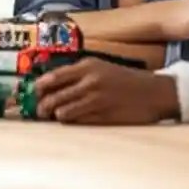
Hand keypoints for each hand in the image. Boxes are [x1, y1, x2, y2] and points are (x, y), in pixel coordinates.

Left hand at [34, 57, 178, 124]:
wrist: (154, 92)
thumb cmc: (125, 79)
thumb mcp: (100, 67)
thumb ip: (77, 73)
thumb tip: (51, 83)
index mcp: (87, 67)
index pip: (54, 77)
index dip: (39, 86)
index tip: (33, 92)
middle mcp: (90, 82)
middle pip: (55, 97)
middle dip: (43, 106)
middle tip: (40, 110)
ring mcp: (97, 100)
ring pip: (64, 112)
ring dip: (57, 115)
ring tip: (57, 115)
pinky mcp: (104, 116)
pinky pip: (79, 121)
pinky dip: (73, 121)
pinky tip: (74, 119)